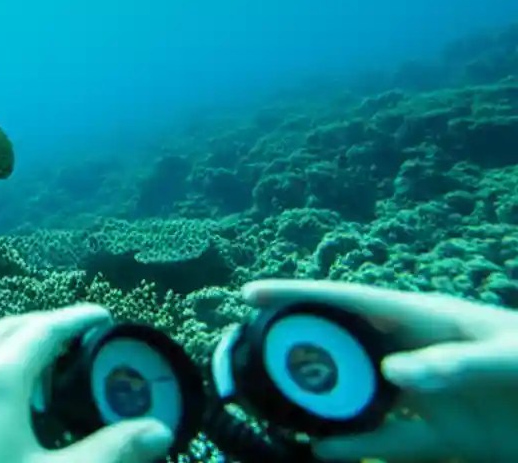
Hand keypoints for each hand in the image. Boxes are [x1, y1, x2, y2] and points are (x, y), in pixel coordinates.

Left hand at [0, 303, 174, 462]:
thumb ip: (108, 452)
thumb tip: (157, 431)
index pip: (45, 329)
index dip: (78, 319)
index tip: (104, 316)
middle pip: (12, 329)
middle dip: (49, 328)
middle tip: (84, 341)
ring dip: (20, 348)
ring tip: (53, 374)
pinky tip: (14, 404)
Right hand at [242, 278, 517, 462]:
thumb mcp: (511, 359)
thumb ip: (457, 362)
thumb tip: (393, 373)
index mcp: (427, 319)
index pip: (350, 301)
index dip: (300, 295)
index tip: (250, 294)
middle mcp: (417, 355)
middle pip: (344, 348)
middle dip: (299, 349)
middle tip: (249, 360)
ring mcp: (427, 398)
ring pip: (358, 398)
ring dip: (323, 404)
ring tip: (278, 409)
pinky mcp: (443, 438)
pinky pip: (388, 442)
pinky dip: (355, 447)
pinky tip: (322, 451)